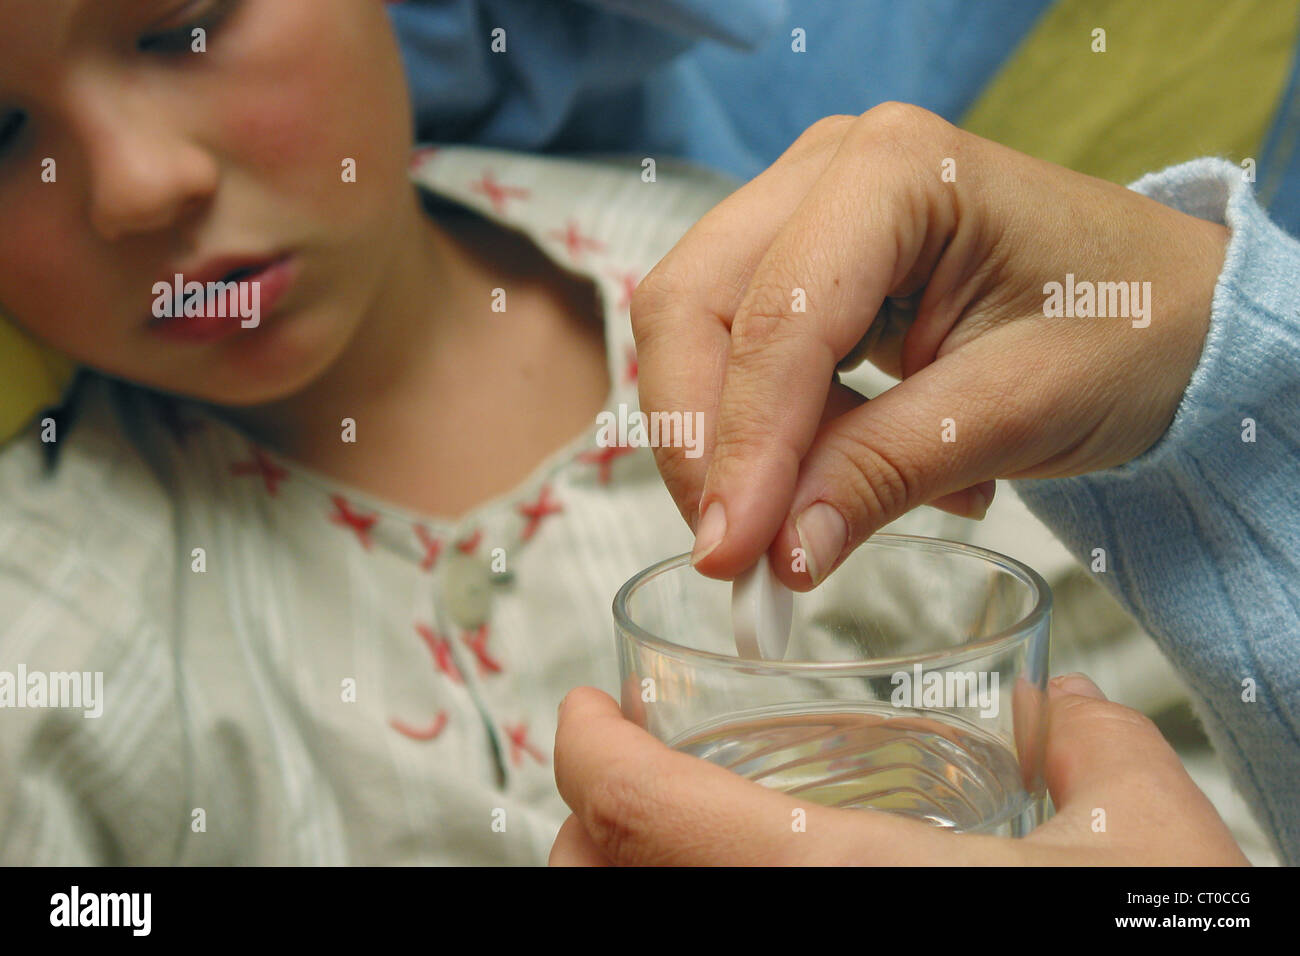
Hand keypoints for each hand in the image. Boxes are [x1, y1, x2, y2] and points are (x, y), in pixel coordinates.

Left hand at [549, 674, 1248, 864]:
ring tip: (680, 837)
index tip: (588, 708)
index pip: (637, 808)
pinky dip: (679, 909)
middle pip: (596, 882)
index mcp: (829, 879)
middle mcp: (779, 940)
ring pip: (626, 931)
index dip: (586, 746)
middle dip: (591, 819)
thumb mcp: (1146, 849)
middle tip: (632, 772)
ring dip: (625, 877)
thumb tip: (1071, 711)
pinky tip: (752, 887)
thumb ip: (1100, 750)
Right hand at [631, 103, 1229, 585]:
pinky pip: (735, 353)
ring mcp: (805, 210)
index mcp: (897, 169)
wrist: (1171, 314)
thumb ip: (886, 472)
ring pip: (696, 330)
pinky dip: (765, 430)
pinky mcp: (801, 264)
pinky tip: (847, 468)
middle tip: (734, 555)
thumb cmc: (1126, 335)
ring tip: (822, 512)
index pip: (777, 318)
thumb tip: (778, 555)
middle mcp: (829, 169)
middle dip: (701, 438)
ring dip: (728, 441)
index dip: (741, 444)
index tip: (731, 557)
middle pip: (693, 304)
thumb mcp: (1016, 412)